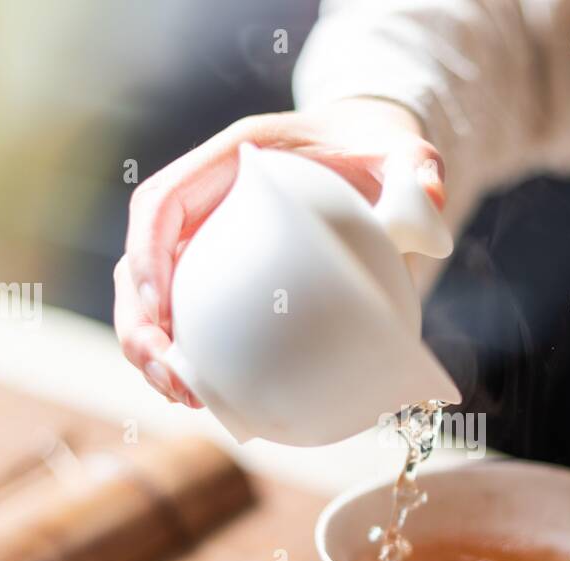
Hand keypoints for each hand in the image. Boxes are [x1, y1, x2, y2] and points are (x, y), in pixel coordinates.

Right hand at [114, 98, 445, 405]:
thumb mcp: (403, 152)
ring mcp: (209, 242)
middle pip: (141, 258)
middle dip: (138, 322)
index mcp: (232, 162)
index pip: (164, 202)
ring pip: (150, 297)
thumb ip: (417, 167)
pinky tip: (207, 399)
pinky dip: (188, 360)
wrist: (374, 159)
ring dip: (153, 351)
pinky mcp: (222, 278)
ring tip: (184, 397)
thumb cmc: (379, 152)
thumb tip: (431, 198)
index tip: (157, 306)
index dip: (147, 253)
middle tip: (168, 374)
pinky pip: (188, 320)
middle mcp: (207, 202)